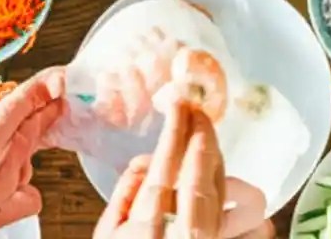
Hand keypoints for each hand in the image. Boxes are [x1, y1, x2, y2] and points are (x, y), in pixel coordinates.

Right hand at [94, 103, 227, 238]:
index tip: (177, 105)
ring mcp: (206, 236)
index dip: (174, 132)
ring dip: (212, 150)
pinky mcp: (220, 236)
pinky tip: (211, 155)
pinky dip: (218, 171)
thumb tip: (142, 164)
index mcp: (148, 228)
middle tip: (195, 107)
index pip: (166, 169)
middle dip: (199, 134)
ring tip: (203, 125)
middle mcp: (183, 232)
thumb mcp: (107, 234)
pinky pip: (222, 199)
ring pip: (216, 184)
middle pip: (198, 174)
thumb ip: (122, 196)